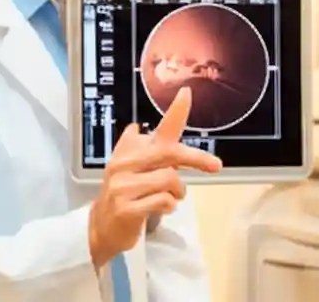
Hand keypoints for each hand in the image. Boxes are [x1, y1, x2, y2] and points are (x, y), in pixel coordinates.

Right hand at [88, 87, 222, 267]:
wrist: (102, 225)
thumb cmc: (124, 192)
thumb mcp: (132, 166)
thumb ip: (144, 148)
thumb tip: (138, 127)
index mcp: (131, 149)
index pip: (158, 127)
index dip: (175, 110)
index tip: (186, 93)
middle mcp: (125, 162)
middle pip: (170, 152)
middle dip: (197, 158)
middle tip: (215, 165)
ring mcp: (123, 185)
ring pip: (170, 179)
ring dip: (178, 191)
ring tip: (172, 197)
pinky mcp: (126, 207)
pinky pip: (163, 201)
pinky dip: (169, 205)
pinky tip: (162, 208)